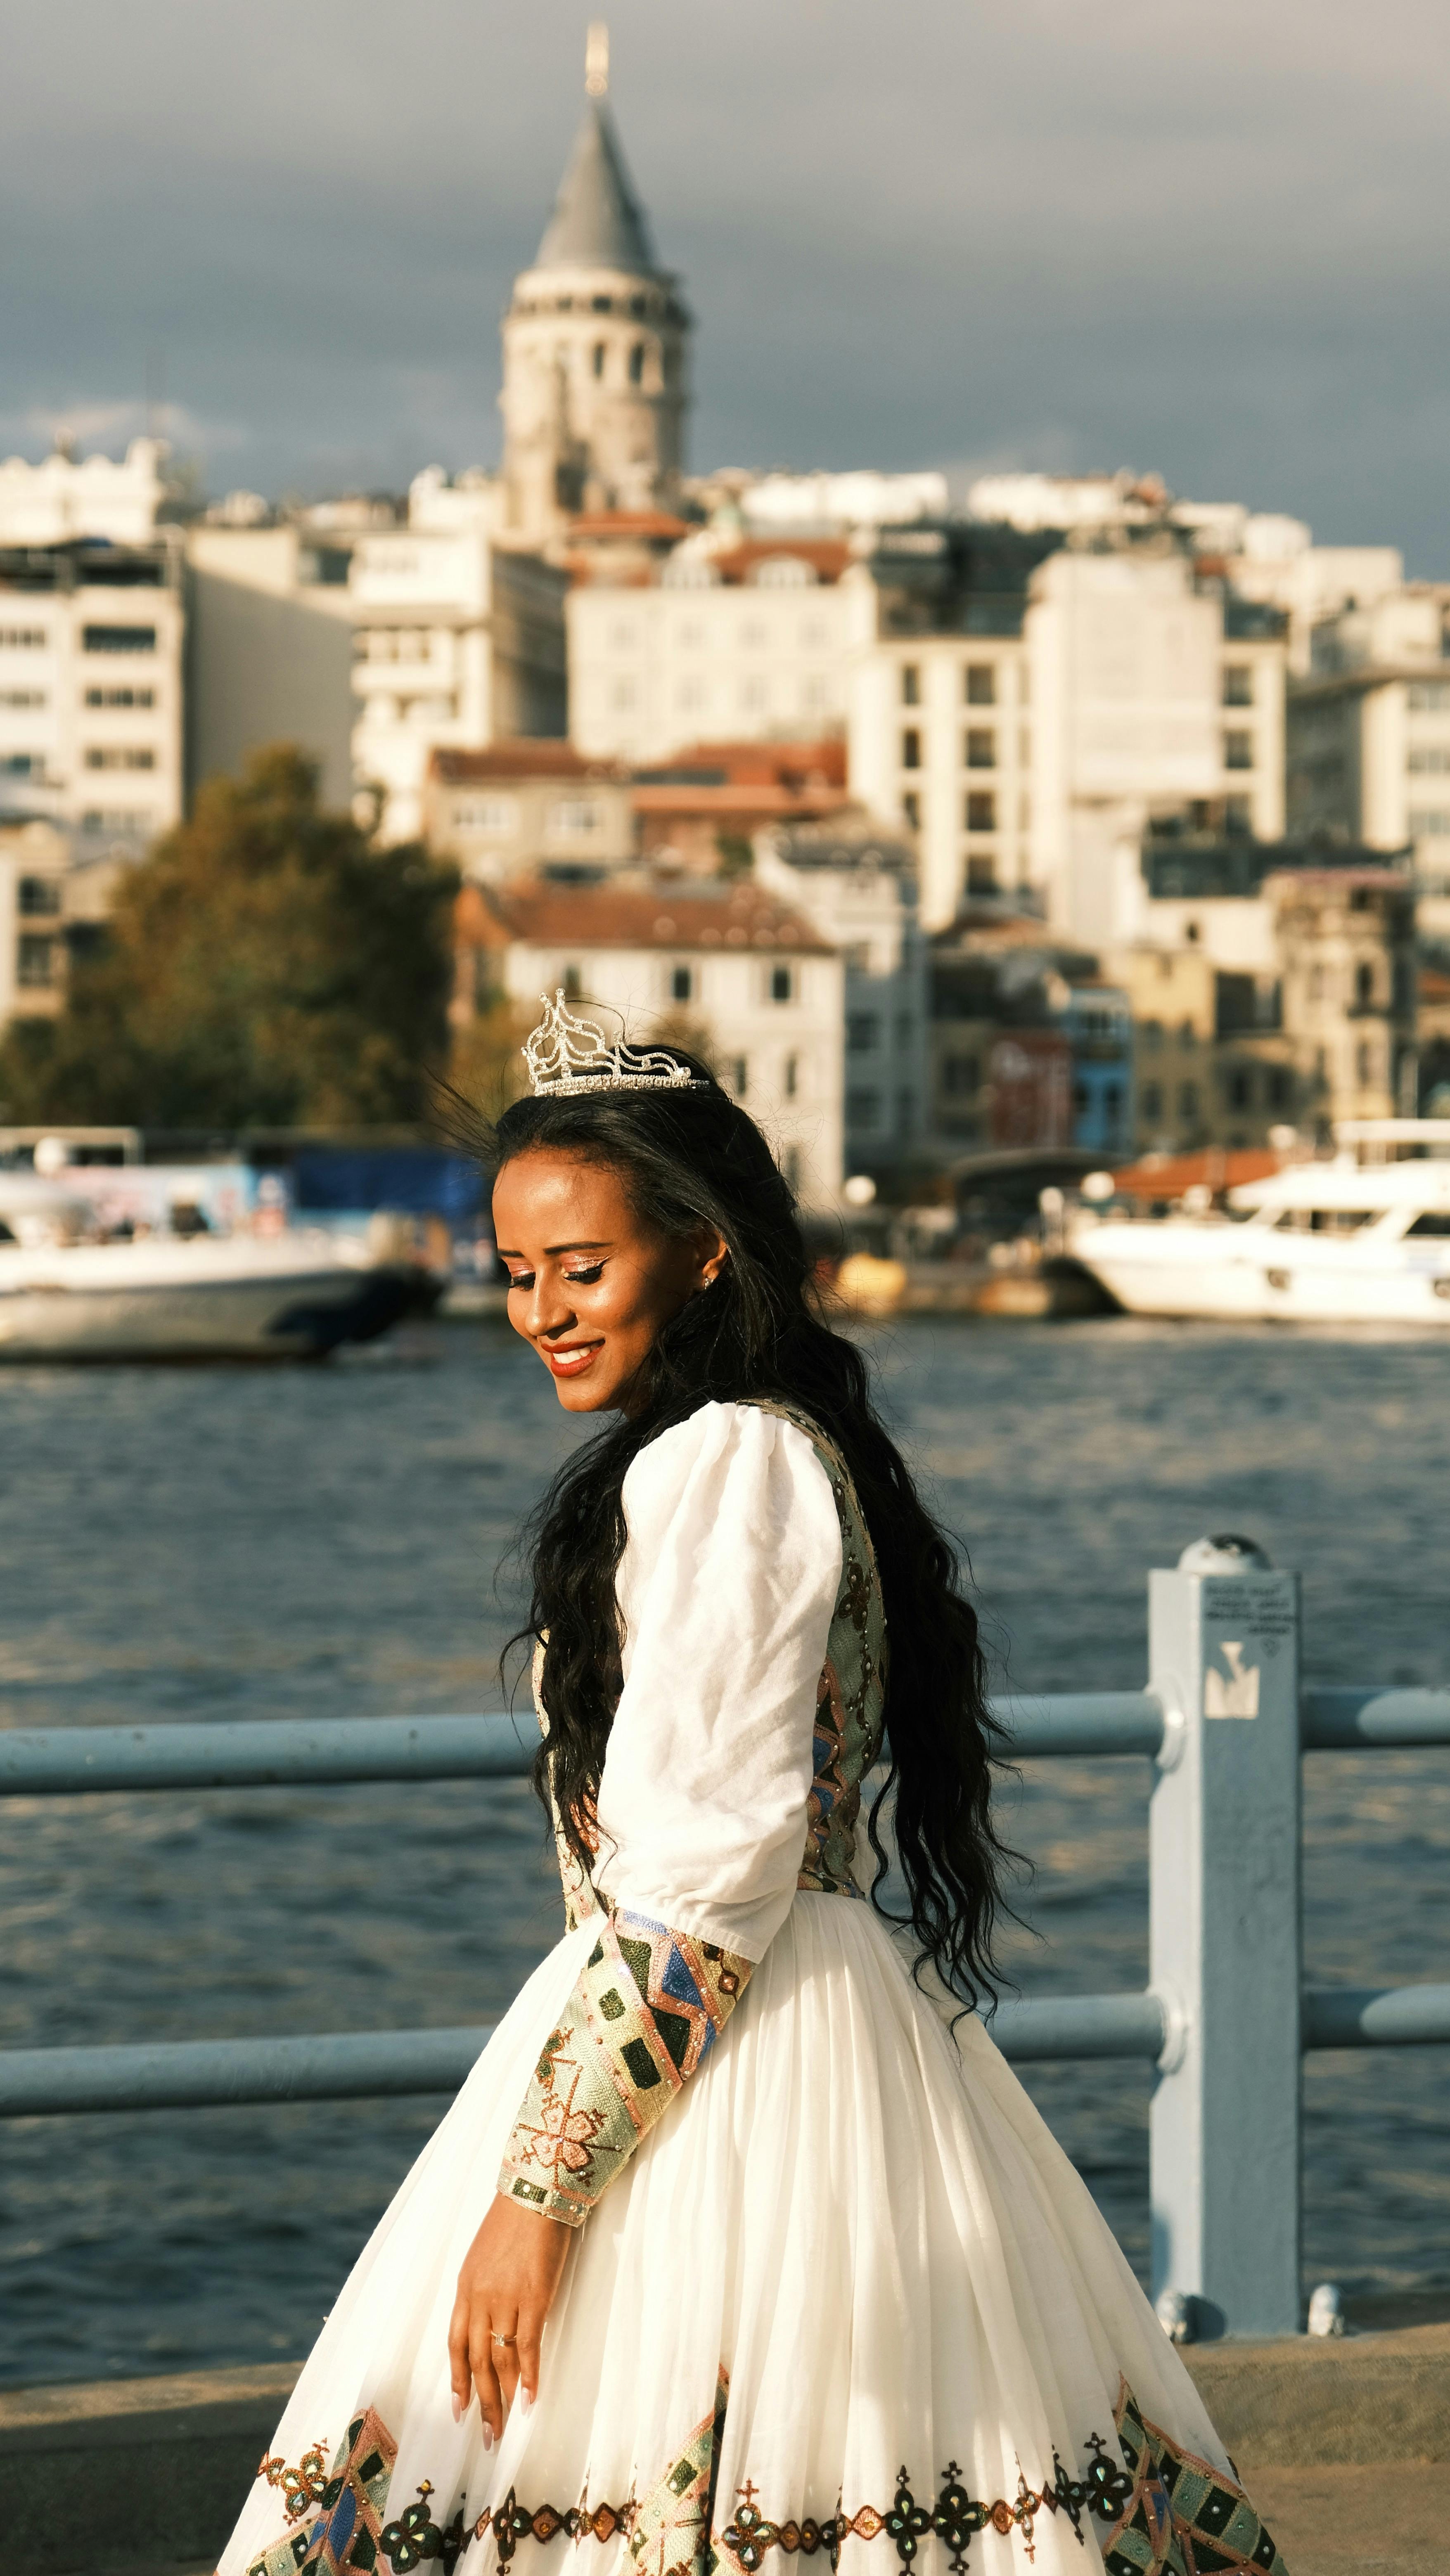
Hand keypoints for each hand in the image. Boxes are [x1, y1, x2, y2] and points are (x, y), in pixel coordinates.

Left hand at [447, 2193, 571, 2444]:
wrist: (534, 2192)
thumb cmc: (512, 2222)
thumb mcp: (483, 2257)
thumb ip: (482, 2290)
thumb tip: (489, 2321)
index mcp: (465, 2290)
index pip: (456, 2346)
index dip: (458, 2381)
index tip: (459, 2411)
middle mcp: (480, 2300)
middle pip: (477, 2362)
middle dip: (480, 2403)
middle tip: (487, 2436)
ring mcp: (506, 2301)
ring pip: (501, 2361)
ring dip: (503, 2398)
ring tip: (506, 2427)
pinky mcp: (533, 2299)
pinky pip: (528, 2347)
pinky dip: (529, 2376)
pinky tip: (531, 2400)